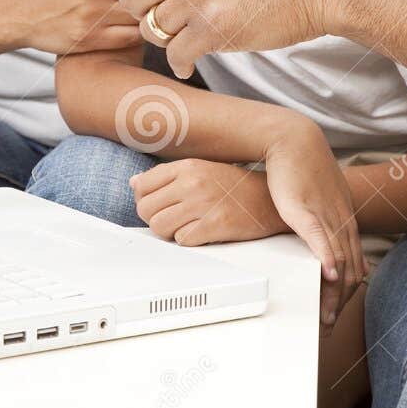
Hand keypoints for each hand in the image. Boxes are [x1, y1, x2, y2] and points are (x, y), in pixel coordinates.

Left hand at [130, 160, 285, 244]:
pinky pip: (182, 241)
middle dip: (156, 218)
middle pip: (146, 210)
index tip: (160, 205)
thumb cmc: (236, 186)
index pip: (142, 186)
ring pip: (160, 227)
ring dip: (171, 232)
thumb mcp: (201, 169)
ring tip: (189, 225)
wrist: (271, 199)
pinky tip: (203, 232)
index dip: (146, 200)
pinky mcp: (215, 225)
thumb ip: (166, 175)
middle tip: (175, 219)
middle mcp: (193, 182)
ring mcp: (204, 204)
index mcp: (187, 166)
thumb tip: (135, 183)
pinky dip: (189, 241)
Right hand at [263, 123, 366, 331]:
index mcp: (345, 222)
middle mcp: (342, 222)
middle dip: (341, 304)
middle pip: (351, 272)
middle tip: (329, 327)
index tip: (336, 316)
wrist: (294, 141)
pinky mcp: (307, 211)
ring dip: (333, 294)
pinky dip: (327, 260)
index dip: (348, 296)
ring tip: (326, 316)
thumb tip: (327, 248)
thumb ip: (326, 225)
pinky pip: (320, 239)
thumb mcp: (319, 202)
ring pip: (339, 262)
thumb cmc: (302, 171)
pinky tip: (328, 275)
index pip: (355, 268)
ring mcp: (327, 217)